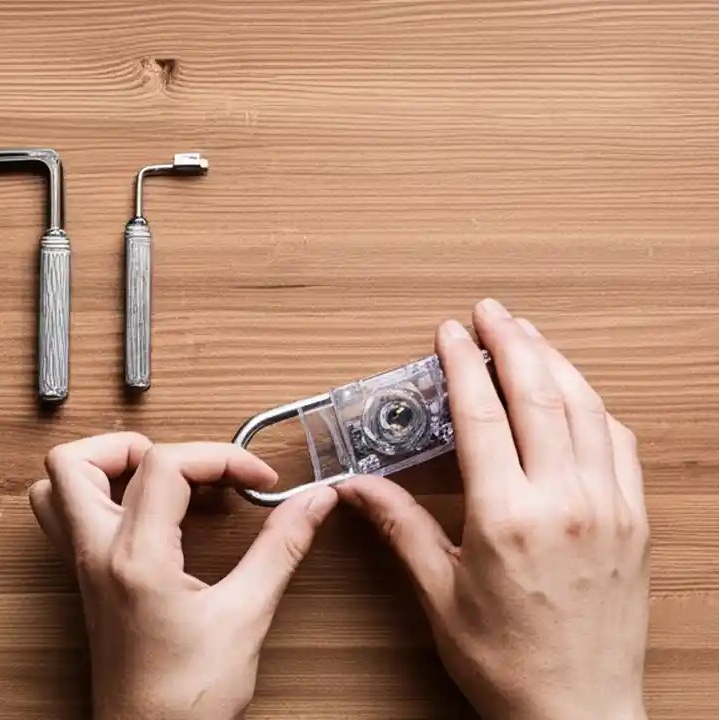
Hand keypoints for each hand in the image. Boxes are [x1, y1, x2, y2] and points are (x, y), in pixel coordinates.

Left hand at [29, 434, 337, 719]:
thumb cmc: (188, 699)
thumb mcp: (246, 617)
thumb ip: (280, 549)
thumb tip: (314, 502)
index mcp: (136, 558)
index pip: (164, 463)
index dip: (220, 457)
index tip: (258, 481)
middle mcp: (97, 555)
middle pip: (75, 460)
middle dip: (133, 444)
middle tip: (186, 464)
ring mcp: (84, 569)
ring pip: (55, 489)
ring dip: (100, 467)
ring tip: (158, 478)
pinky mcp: (86, 584)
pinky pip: (65, 520)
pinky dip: (95, 498)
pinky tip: (145, 515)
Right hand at [338, 299, 648, 719]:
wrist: (580, 714)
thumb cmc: (507, 663)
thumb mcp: (439, 594)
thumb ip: (400, 527)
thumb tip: (355, 486)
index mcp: (507, 517)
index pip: (481, 415)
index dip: (463, 364)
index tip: (450, 333)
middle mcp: (565, 503)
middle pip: (539, 395)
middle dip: (512, 342)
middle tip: (491, 312)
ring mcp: (610, 509)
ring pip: (587, 410)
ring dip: (556, 363)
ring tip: (530, 335)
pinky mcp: (636, 524)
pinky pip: (620, 445)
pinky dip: (596, 408)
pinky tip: (577, 396)